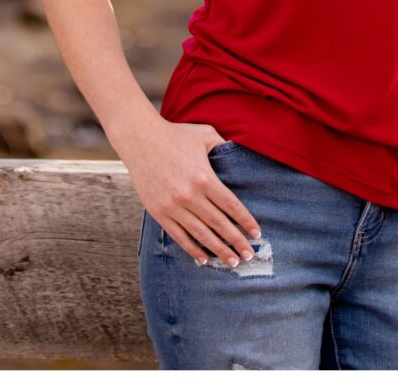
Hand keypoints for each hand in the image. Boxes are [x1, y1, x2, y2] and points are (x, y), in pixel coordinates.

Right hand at [120, 120, 261, 267]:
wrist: (140, 140)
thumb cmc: (177, 135)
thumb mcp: (207, 135)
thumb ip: (225, 147)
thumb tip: (241, 155)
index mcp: (205, 178)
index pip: (231, 205)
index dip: (245, 221)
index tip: (257, 234)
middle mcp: (189, 196)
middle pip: (218, 224)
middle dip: (236, 241)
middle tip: (249, 256)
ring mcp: (172, 206)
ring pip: (200, 234)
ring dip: (217, 250)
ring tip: (231, 262)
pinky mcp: (158, 212)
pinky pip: (178, 235)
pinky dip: (192, 249)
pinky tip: (204, 259)